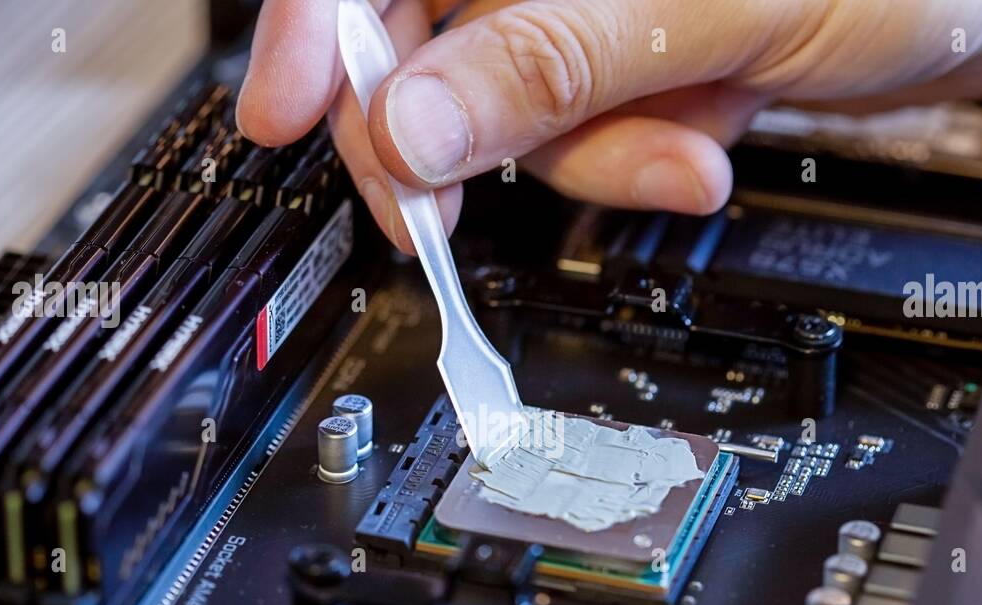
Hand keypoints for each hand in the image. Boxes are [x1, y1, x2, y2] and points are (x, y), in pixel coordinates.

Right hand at [236, 0, 981, 252]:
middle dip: (464, 138)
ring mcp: (581, 1)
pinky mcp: (624, 56)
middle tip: (462, 208)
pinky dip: (629, 161)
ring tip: (686, 146)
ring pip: (507, 113)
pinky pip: (577, 135)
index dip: (310, 30)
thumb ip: (543, 63)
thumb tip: (406, 125)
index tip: (281, 115)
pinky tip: (698, 138)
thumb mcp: (700, 9)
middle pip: (419, 48)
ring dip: (588, 159)